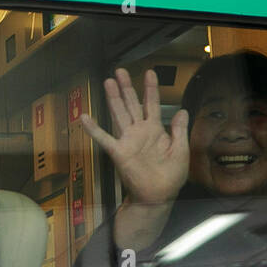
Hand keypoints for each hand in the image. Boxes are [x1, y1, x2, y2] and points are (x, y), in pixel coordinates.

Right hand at [80, 68, 188, 207]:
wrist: (159, 196)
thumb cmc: (171, 176)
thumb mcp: (181, 150)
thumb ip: (179, 130)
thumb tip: (182, 110)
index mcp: (155, 130)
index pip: (152, 104)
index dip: (151, 88)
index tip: (150, 72)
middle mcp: (139, 131)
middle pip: (131, 104)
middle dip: (127, 87)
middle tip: (120, 71)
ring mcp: (128, 140)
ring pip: (119, 114)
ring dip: (113, 98)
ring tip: (108, 81)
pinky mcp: (119, 152)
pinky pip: (104, 138)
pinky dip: (94, 128)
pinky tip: (84, 117)